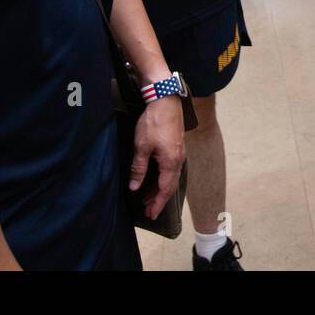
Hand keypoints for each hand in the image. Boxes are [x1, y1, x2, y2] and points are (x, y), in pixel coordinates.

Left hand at [128, 96, 186, 219]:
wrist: (165, 100)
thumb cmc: (154, 122)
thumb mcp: (142, 147)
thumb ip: (138, 168)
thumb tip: (135, 186)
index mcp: (171, 162)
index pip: (164, 189)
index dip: (157, 203)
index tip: (151, 214)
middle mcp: (178, 160)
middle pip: (170, 186)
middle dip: (159, 199)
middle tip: (149, 211)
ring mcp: (179, 152)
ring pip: (171, 177)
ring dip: (160, 188)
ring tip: (149, 197)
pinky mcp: (176, 146)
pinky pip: (171, 168)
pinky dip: (163, 177)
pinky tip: (156, 177)